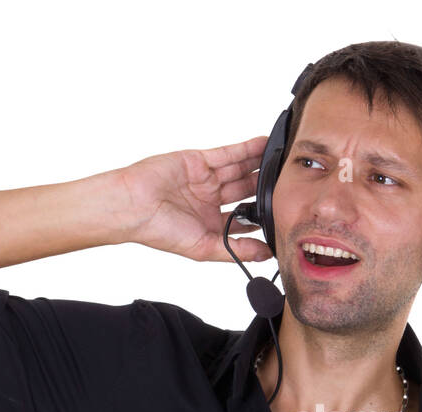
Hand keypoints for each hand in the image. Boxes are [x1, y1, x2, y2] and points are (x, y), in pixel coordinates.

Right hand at [115, 136, 272, 262]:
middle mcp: (209, 200)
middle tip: (290, 183)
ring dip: (260, 165)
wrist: (131, 206)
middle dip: (266, 187)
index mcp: (210, 223)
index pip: (245, 219)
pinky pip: (228, 153)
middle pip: (245, 191)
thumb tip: (266, 256)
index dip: (264, 216)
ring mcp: (205, 178)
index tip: (285, 214)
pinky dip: (246, 149)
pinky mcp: (199, 160)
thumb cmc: (158, 230)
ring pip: (240, 170)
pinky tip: (264, 145)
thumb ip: (236, 250)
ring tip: (283, 161)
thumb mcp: (204, 248)